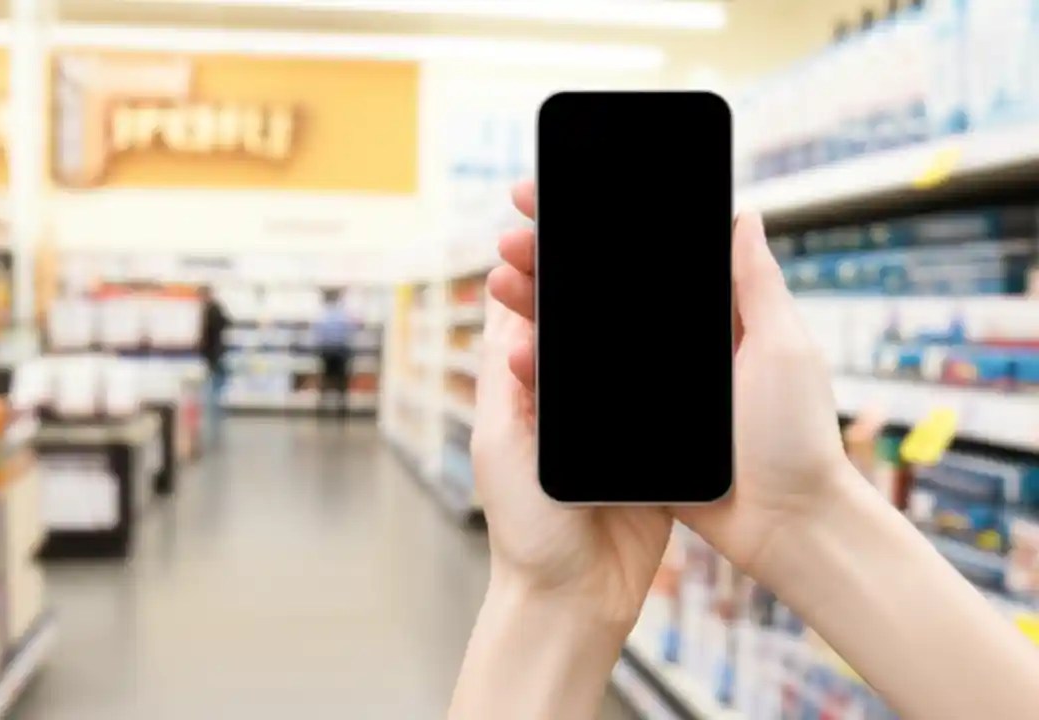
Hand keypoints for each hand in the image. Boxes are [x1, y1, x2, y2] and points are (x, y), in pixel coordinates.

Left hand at [474, 180, 670, 628]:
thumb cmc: (526, 526)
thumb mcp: (502, 443)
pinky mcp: (653, 438)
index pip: (529, 312)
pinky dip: (670, 352)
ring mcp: (613, 414)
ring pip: (626, 344)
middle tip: (594, 211)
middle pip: (581, 317)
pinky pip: (662, 386)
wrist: (576, 595)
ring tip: (649, 247)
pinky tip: (688, 312)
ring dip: (632, 301)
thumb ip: (508, 381)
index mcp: (527, 387)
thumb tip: (507, 310)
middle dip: (585, 267)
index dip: (530, 265)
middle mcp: (569, 393)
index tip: (532, 215)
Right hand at [489, 180, 853, 582]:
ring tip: (501, 283)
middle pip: (600, 298)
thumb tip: (744, 214)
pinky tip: (516, 351)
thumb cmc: (795, 436)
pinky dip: (544, 375)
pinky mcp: (628, 433)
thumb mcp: (782, 347)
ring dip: (537, 310)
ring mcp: (645, 392)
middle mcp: (669, 352)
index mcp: (707, 322)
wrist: (784, 524)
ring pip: (580, 344)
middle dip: (550, 265)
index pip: (644, 263)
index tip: (558, 201)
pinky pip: (579, 399)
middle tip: (511, 239)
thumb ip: (757, 285)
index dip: (601, 230)